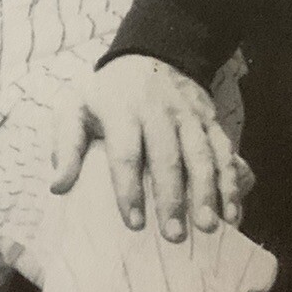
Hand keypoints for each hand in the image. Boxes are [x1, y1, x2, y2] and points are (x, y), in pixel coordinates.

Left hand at [50, 54, 252, 241]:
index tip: (133, 222)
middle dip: (172, 198)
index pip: (126, 152)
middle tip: (173, 235)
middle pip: (168, 157)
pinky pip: (226, 152)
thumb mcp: (75, 108)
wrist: (149, 56)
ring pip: (202, 155)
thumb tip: (57, 187)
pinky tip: (233, 213)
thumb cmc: (106, 94)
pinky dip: (233, 183)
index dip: (129, 188)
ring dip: (207, 192)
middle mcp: (159, 111)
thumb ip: (66, 146)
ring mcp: (189, 116)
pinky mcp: (211, 121)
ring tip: (209, 226)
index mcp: (122, 109)